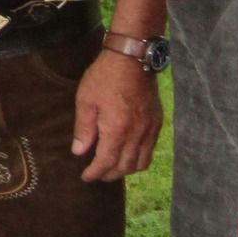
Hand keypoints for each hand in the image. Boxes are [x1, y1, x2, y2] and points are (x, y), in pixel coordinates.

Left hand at [70, 49, 162, 180]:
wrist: (132, 59)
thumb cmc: (105, 77)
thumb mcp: (85, 100)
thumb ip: (83, 129)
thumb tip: (79, 152)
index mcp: (117, 129)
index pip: (107, 162)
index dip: (96, 172)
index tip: (86, 177)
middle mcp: (137, 133)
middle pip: (125, 166)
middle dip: (109, 174)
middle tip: (96, 174)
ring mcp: (150, 129)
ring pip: (141, 162)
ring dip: (125, 170)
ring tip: (111, 168)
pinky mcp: (157, 122)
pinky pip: (150, 150)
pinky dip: (138, 158)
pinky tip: (127, 153)